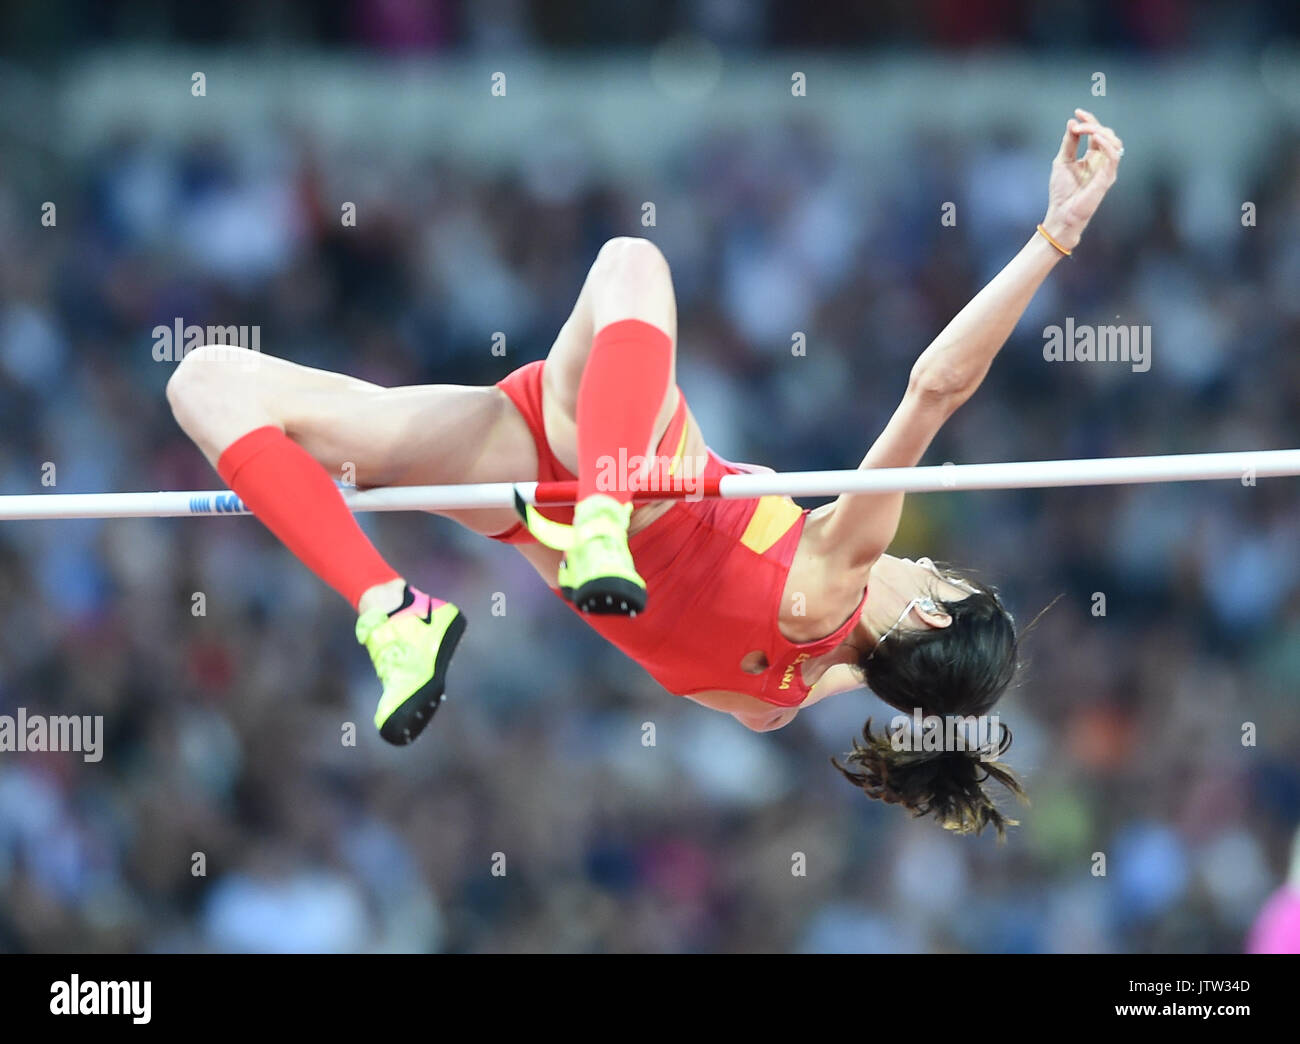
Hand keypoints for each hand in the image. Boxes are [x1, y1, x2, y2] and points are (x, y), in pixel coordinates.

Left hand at [1042, 107, 1122, 250]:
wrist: (1061, 214)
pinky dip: (1107, 144)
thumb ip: (1069, 143)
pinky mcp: (1108, 178)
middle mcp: (1102, 161)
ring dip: (1100, 132)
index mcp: (1092, 157)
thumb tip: (1072, 122)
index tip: (1077, 112)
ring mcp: (1106, 169)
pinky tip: (1096, 138)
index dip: (1089, 121)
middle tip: (1077, 126)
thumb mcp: (1062, 161)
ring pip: (1114, 142)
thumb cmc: (1062, 192)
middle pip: (1107, 134)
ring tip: (1085, 130)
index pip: (1097, 133)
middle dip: (1093, 125)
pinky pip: (1114, 156)